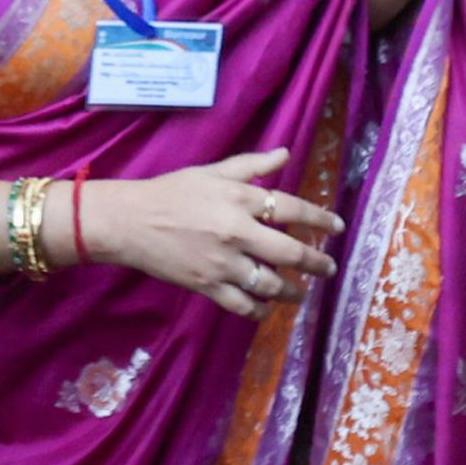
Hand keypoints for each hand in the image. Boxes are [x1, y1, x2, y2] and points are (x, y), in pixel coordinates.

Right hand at [84, 145, 343, 316]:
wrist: (128, 222)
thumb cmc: (170, 192)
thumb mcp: (211, 172)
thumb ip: (251, 165)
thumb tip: (286, 154)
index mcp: (240, 199)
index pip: (292, 209)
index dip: (320, 218)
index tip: (336, 227)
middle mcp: (237, 232)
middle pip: (291, 252)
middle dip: (317, 262)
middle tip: (328, 268)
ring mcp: (223, 262)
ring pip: (271, 284)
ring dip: (293, 291)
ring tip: (301, 293)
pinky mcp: (207, 286)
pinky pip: (243, 305)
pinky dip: (260, 310)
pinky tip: (266, 308)